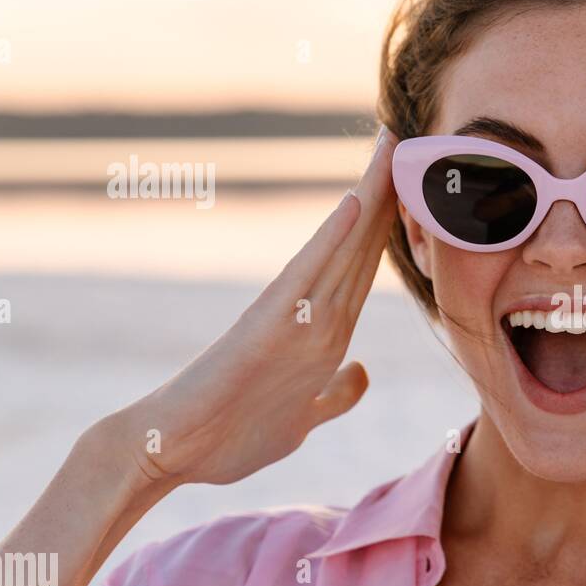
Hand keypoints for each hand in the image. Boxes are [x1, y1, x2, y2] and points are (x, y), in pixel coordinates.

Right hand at [109, 126, 399, 488]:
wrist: (169, 450)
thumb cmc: (230, 436)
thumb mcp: (303, 418)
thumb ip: (335, 393)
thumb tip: (362, 372)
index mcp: (330, 334)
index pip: (369, 268)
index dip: (396, 225)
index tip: (417, 183)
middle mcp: (318, 319)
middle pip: (364, 245)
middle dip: (390, 192)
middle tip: (407, 135)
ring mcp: (295, 320)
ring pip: (346, 249)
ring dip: (373, 197)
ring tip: (392, 146)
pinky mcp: (268, 328)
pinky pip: (309, 276)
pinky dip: (332, 240)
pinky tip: (355, 204)